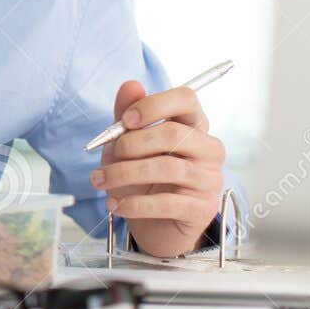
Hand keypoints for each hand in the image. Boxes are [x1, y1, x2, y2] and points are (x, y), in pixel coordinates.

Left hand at [90, 79, 225, 257]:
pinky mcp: (203, 208)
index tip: (126, 120)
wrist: (155, 223)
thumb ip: (127, 116)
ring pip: (167, 168)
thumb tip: (130, 85)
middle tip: (106, 156)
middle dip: (131, 144)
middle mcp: (208, 148)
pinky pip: (167, 202)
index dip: (154, 105)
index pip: (186, 98)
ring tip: (99, 181)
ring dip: (124, 174)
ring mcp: (210, 178)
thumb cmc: (142, 177)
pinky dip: (134, 204)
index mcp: (192, 124)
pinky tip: (115, 204)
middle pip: (174, 133)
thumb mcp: (127, 145)